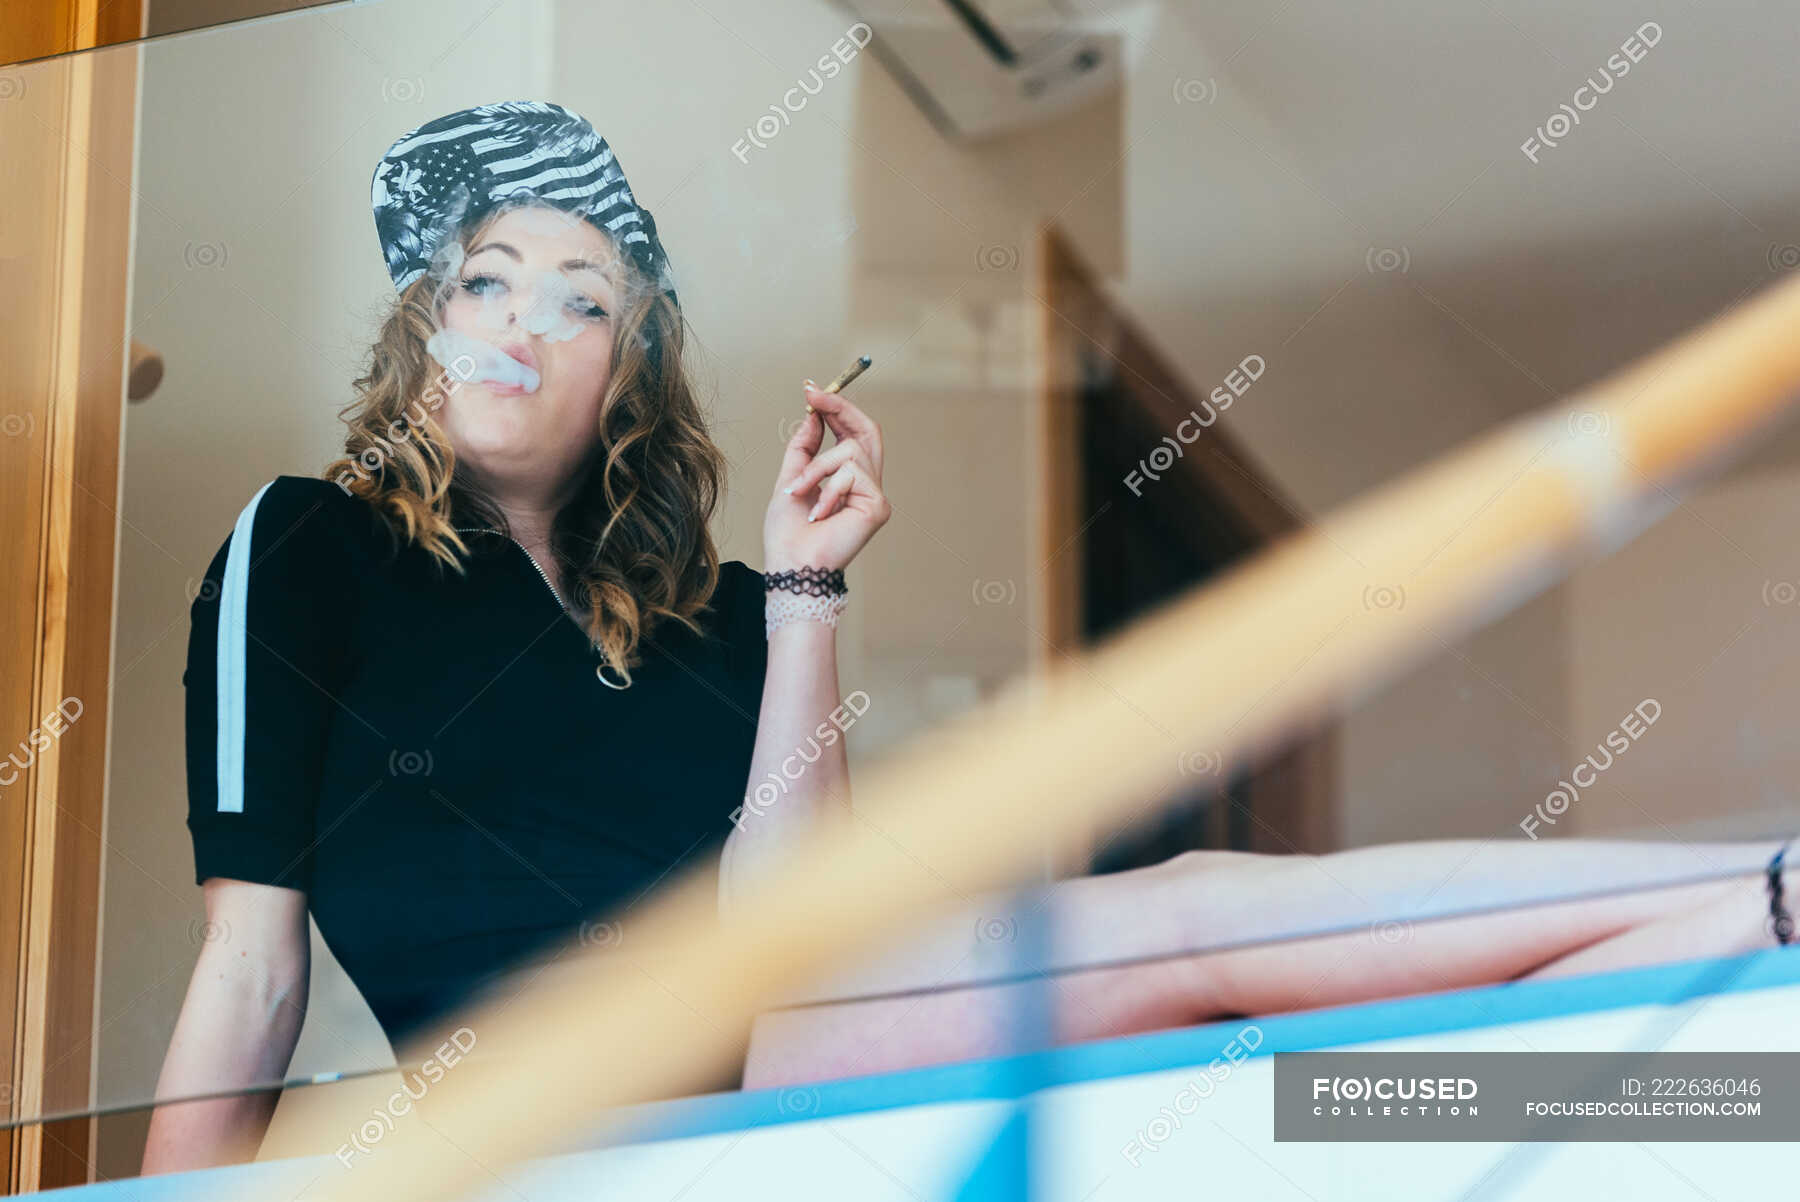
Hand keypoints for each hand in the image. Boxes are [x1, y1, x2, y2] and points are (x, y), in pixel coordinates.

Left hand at [765, 381, 891, 573]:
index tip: (811, 389)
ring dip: (815, 469)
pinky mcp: (878, 506)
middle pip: (867, 431)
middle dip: (840, 408)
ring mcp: (874, 495)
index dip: (836, 408)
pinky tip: (817, 514)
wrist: (791, 564)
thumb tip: (813, 413)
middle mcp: (865, 484)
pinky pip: (852, 475)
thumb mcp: (790, 478)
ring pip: (850, 452)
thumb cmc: (788, 532)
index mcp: (845, 477)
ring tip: (798, 493)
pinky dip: (827, 490)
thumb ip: (804, 447)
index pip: (851, 433)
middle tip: (814, 396)